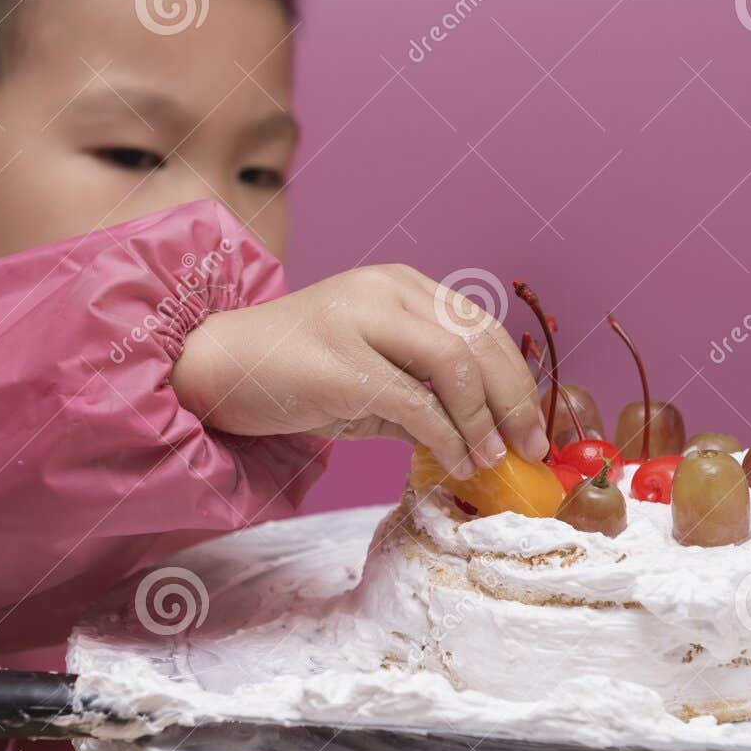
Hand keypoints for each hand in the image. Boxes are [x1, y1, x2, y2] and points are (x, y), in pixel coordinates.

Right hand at [172, 265, 548, 478]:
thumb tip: (488, 437)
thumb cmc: (296, 375)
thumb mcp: (371, 373)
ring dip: (484, 421)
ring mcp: (361, 322)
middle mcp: (386, 292)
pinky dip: (447, 439)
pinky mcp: (341, 365)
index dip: (518, 378)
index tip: (533, 425)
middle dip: (515, 401)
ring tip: (493, 459)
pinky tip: (456, 464)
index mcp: (401, 286)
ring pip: (455, 364)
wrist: (217, 368)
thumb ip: (424, 390)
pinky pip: (415, 403)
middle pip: (478, 342)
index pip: (481, 326)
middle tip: (530, 449)